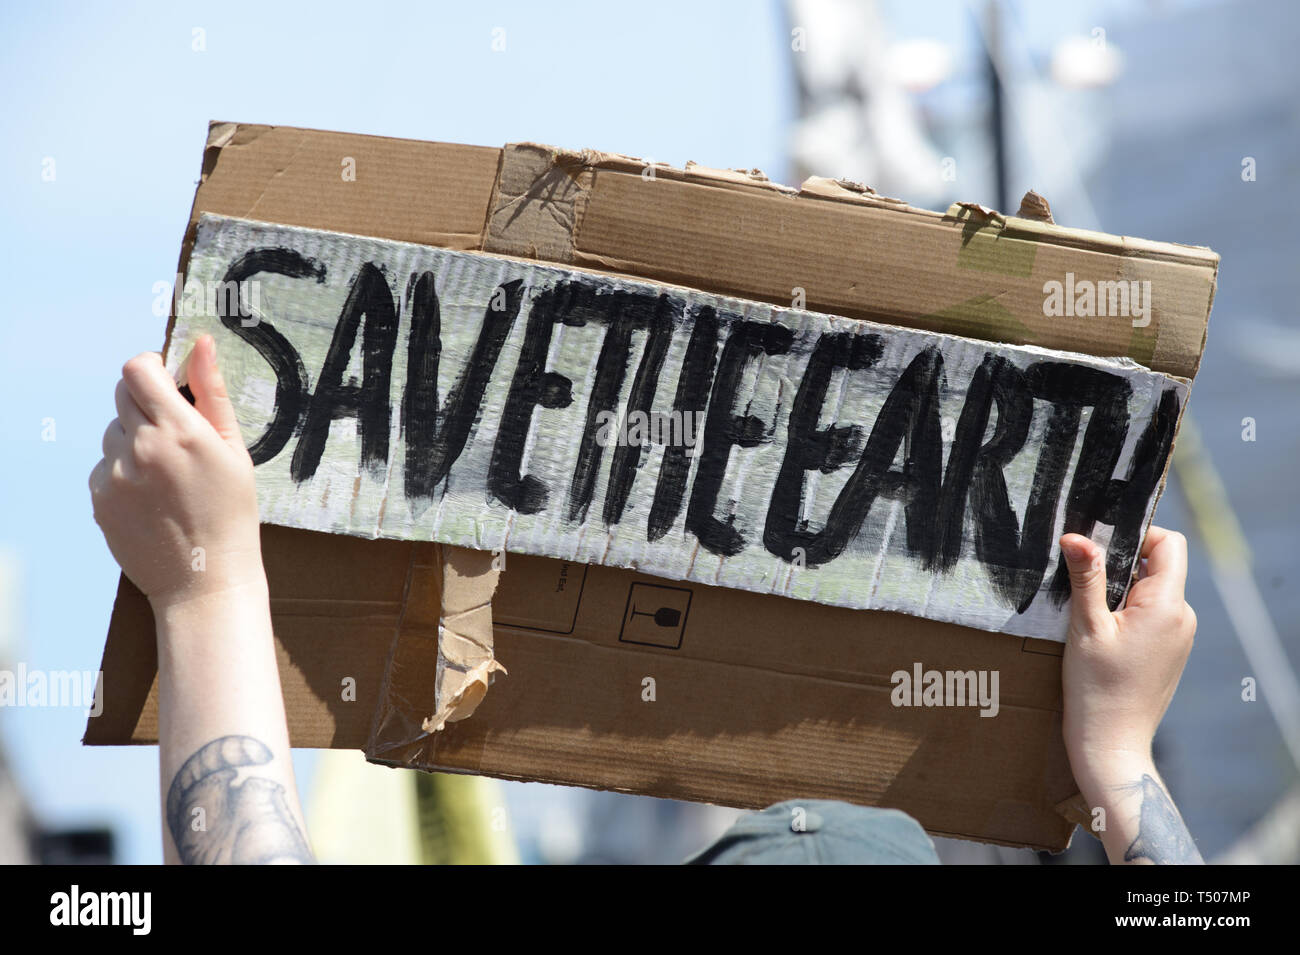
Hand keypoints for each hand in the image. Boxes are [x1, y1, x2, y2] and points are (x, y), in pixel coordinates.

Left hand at [90, 335, 263, 612]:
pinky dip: (123, 472)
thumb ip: (212, 393)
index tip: (164, 379)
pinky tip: (153, 498)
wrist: (205, 580)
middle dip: (145, 402)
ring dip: (134, 440)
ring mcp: (114, 475)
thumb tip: (201, 343)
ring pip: (113, 433)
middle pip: (122, 395)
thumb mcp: (234, 451)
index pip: (138, 370)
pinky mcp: (99, 499)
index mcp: (179, 431)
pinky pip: (104, 467)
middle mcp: (141, 448)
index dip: (150, 367)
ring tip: (167, 475)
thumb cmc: (231, 514)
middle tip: (174, 432)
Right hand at [1058, 525, 1195, 795]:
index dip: (1136, 535)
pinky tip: (1099, 635)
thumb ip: (1085, 577)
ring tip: (1088, 614)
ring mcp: (1179, 636)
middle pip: (1158, 565)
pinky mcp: (1169, 651)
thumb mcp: (1086, 627)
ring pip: (1151, 591)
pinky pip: (1151, 615)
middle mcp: (1182, 617)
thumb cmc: (1096, 688)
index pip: (1168, 543)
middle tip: (1082, 582)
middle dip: (1121, 564)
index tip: (1098, 548)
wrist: (1111, 744)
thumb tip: (1076, 536)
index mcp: (1167, 606)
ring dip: (1120, 591)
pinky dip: (1126, 612)